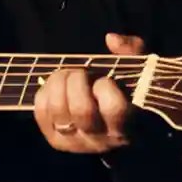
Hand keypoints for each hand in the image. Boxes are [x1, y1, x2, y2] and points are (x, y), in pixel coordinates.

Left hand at [33, 32, 144, 153]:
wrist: (114, 135)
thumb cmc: (129, 99)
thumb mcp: (140, 75)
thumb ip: (133, 52)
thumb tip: (110, 38)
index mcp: (127, 126)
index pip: (114, 108)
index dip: (105, 86)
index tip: (105, 80)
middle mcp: (101, 140)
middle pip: (81, 109)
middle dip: (77, 80)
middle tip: (82, 72)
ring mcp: (76, 143)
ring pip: (58, 108)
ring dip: (58, 82)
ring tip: (68, 76)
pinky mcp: (56, 140)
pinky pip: (41, 111)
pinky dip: (45, 91)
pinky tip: (56, 87)